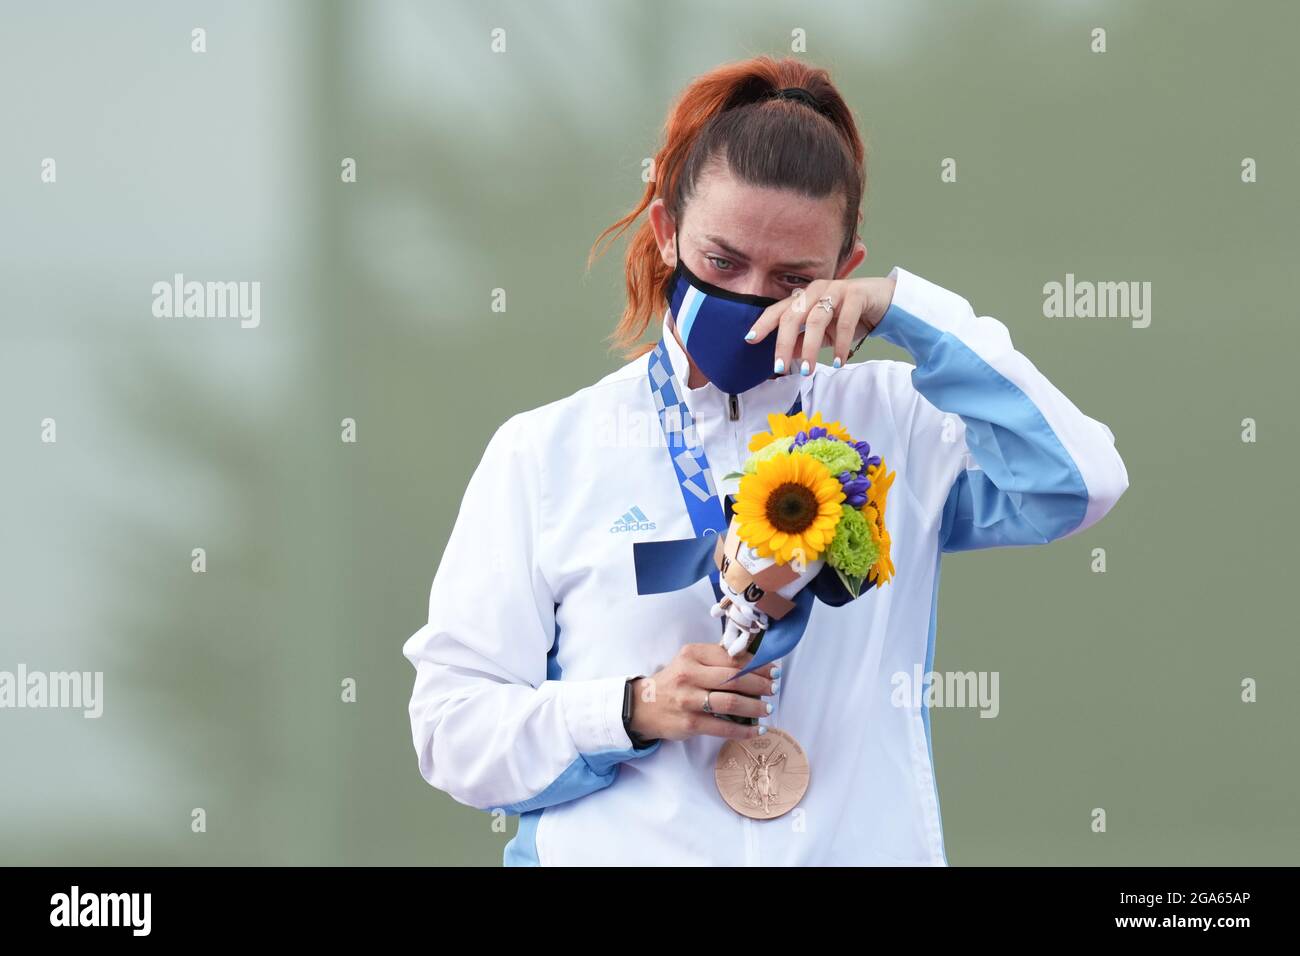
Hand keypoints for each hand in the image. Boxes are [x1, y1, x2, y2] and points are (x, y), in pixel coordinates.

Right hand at [629, 644, 778, 741]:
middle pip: (734, 678)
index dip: (757, 664)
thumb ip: (716, 660)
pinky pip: (723, 727)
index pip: (731, 657)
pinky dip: (744, 730)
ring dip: (755, 706)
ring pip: (731, 702)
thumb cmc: (674, 682)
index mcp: (692, 654)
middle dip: (760, 684)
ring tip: (767, 708)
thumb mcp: (690, 662)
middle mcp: (690, 674)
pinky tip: (757, 730)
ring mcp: (689, 699)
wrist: (643, 706)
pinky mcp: (690, 722)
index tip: (772, 669)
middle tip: (774, 688)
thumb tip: (754, 662)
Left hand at [744, 275, 896, 375]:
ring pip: (816, 319)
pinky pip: (845, 321)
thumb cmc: (850, 316)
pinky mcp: (857, 294)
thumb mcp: (823, 333)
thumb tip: (785, 356)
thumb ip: (803, 342)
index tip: (750, 340)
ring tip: (808, 371)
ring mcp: (836, 290)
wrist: (885, 302)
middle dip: (783, 343)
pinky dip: (840, 344)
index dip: (763, 324)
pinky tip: (838, 362)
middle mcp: (816, 291)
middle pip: (792, 316)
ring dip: (810, 348)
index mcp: (804, 298)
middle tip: (780, 368)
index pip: (778, 310)